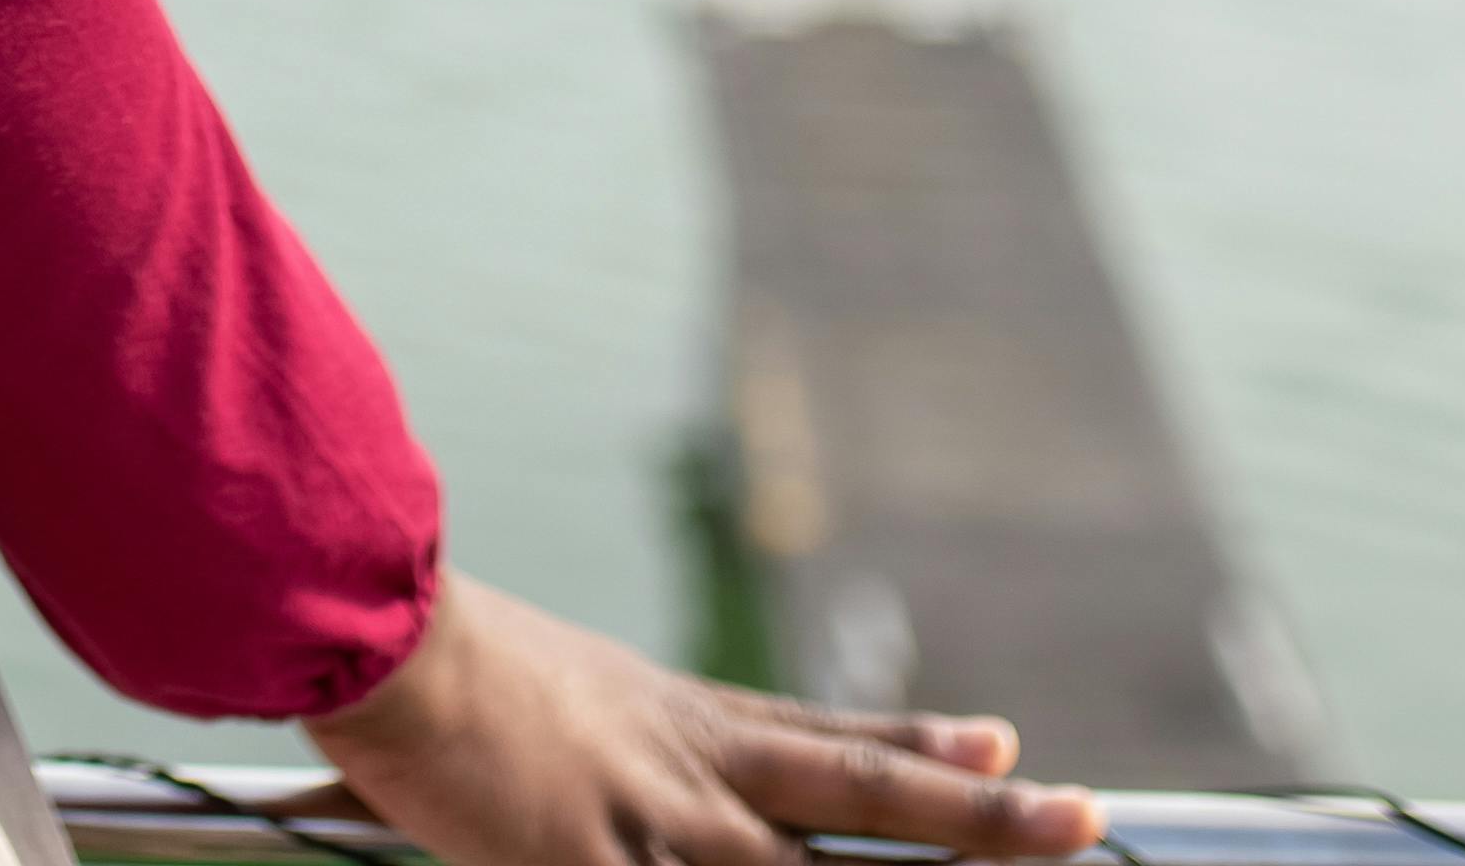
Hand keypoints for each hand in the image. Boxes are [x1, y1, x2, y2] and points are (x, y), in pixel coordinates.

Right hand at [299, 570, 1108, 865]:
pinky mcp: (593, 863)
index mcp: (677, 718)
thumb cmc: (428, 651)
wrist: (379, 623)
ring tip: (1021, 861)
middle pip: (860, 795)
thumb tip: (586, 764)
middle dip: (979, 819)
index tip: (1007, 747)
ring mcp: (656, 821)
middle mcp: (692, 766)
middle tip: (1085, 815)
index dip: (922, 753)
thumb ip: (586, 733)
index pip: (825, 739)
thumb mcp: (541, 690)